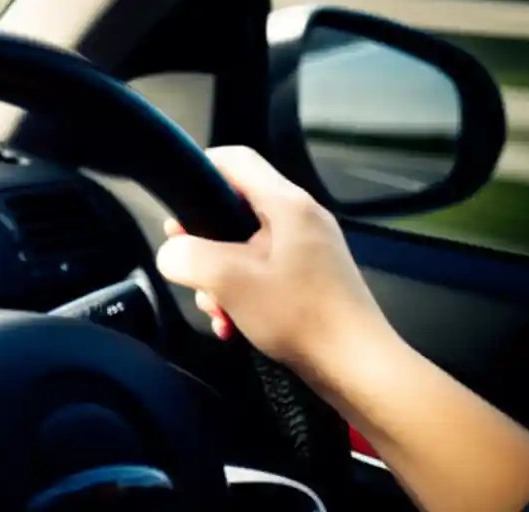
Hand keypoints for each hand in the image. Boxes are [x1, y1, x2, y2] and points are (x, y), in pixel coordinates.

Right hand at [155, 146, 393, 380]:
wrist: (356, 368)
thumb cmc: (299, 315)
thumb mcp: (228, 280)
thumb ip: (186, 256)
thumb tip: (172, 254)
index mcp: (287, 204)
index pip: (235, 160)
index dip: (200, 170)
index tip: (177, 204)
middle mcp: (301, 219)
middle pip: (233, 209)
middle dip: (204, 243)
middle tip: (189, 268)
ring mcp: (308, 250)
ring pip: (243, 247)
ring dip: (219, 278)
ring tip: (216, 309)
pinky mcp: (310, 279)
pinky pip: (262, 273)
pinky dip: (241, 294)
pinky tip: (233, 324)